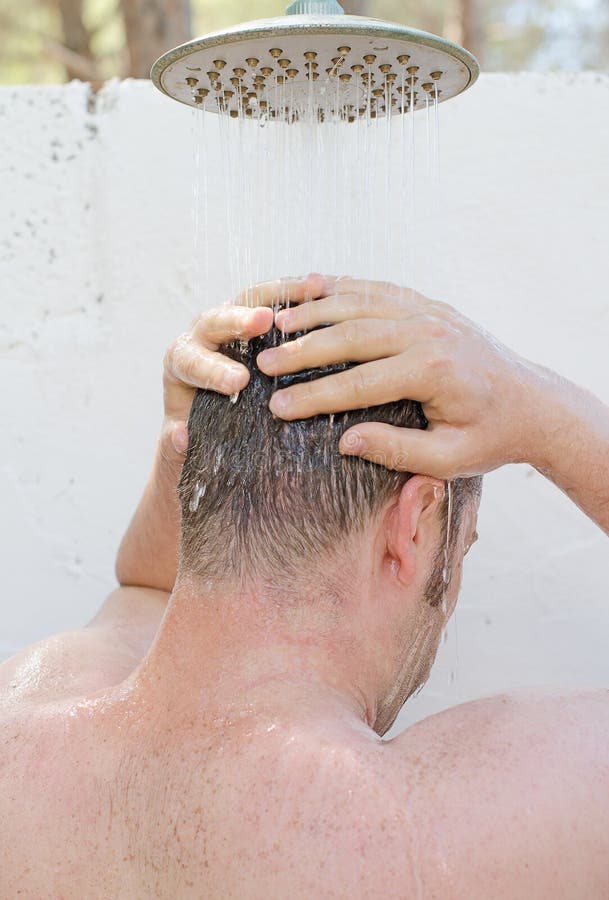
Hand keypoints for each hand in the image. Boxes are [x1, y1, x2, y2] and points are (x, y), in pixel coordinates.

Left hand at [161, 274, 327, 458]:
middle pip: (218, 319)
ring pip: (251, 299)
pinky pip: (278, 299)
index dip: (213, 369)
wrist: (212, 424)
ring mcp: (234, 321)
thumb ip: (176, 446)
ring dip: (280, 294)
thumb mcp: (182, 450)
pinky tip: (326, 289)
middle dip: (241, 319)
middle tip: (264, 320)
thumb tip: (181, 435)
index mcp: (181, 363)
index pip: (191, 361)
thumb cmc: (199, 436)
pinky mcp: (260, 318)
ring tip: (312, 288)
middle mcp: (204, 336)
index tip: (237, 382)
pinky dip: (301, 294)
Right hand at [257, 278, 548, 478]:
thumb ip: (397, 450)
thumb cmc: (491, 436)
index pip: (358, 383)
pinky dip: (341, 286)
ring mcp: (429, 311)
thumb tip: (345, 442)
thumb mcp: (449, 458)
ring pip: (359, 302)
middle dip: (303, 350)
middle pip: (350, 334)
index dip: (313, 397)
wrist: (533, 403)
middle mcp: (428, 332)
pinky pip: (377, 288)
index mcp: (431, 371)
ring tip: (275, 324)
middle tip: (264, 363)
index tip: (276, 407)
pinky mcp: (429, 304)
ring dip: (314, 311)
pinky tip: (310, 287)